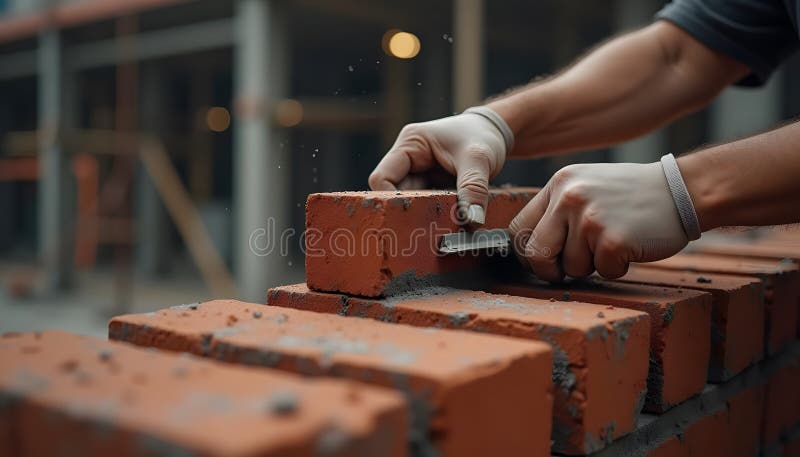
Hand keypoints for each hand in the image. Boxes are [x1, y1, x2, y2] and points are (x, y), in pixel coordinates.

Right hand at [369, 113, 506, 223]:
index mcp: (410, 144)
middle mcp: (408, 159)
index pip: (382, 177)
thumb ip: (474, 187)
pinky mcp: (430, 186)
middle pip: (395, 193)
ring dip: (426, 213)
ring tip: (445, 222)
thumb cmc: (483, 136)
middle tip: (431, 225)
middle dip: (412, 210)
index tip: (412, 215)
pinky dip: (436, 213)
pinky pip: (426, 205)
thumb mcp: (480, 159)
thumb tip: (472, 221)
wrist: (495, 132)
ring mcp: (418, 173)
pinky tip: (451, 219)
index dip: (391, 199)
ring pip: (411, 202)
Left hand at [509, 161, 687, 280]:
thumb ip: (558, 211)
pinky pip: (603, 273)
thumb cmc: (632, 196)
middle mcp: (569, 198)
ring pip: (571, 268)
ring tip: (614, 242)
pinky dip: (617, 269)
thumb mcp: (587, 187)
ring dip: (592, 266)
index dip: (526, 253)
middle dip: (549, 271)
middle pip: (535, 254)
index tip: (540, 263)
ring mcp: (590, 218)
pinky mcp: (613, 240)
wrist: (682, 190)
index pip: (518, 228)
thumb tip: (529, 250)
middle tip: (567, 271)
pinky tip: (631, 246)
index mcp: (559, 184)